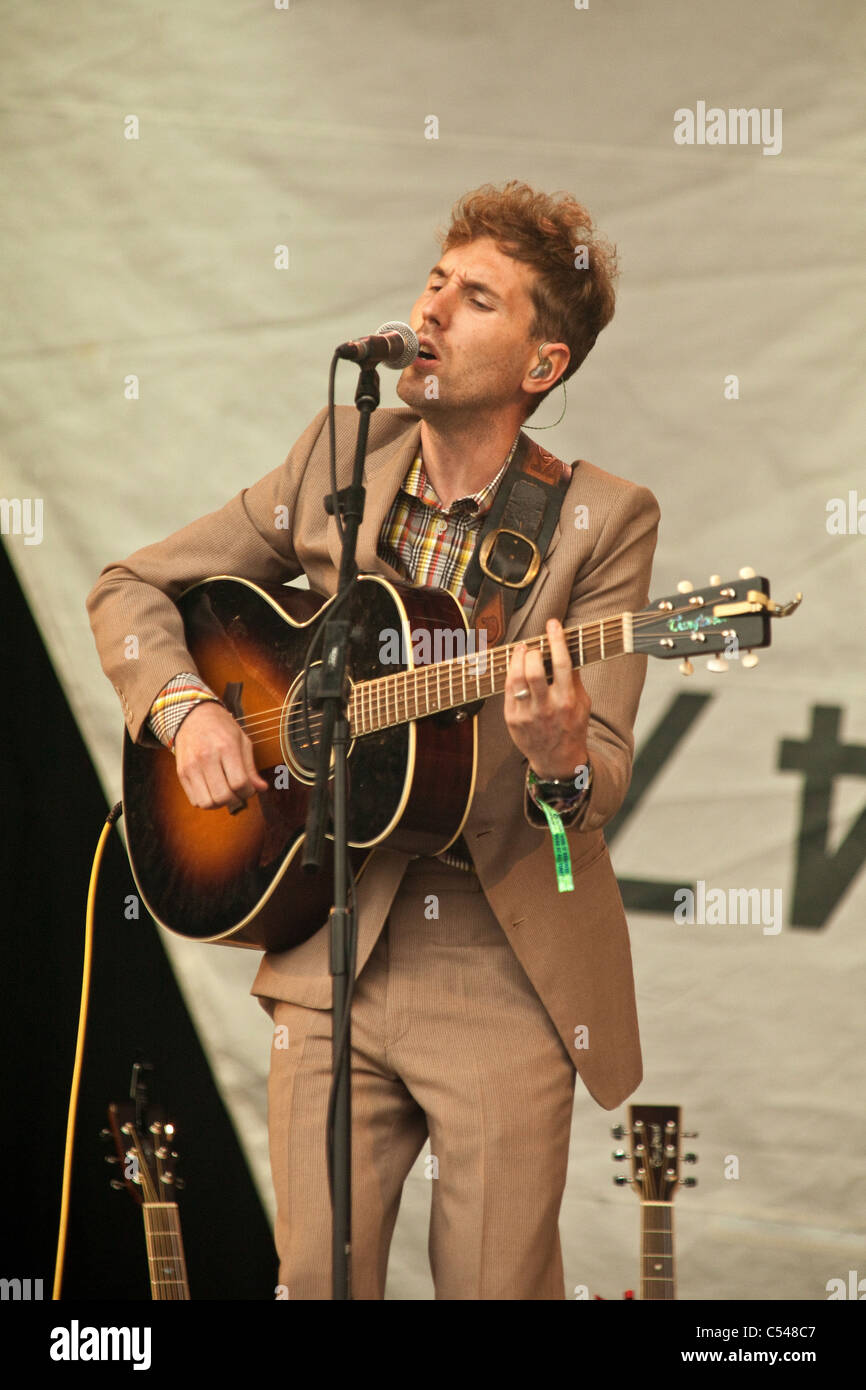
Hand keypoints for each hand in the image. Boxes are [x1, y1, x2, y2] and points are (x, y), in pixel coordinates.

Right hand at [173, 701, 267, 810]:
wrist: (192, 716)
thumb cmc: (221, 728)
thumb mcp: (242, 741)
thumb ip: (251, 767)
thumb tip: (262, 789)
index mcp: (226, 747)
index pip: (239, 783)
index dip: (248, 791)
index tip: (249, 787)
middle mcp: (206, 757)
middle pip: (223, 796)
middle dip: (235, 799)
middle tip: (238, 792)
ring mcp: (191, 766)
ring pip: (207, 803)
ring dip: (220, 803)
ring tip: (224, 792)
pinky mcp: (181, 773)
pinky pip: (195, 800)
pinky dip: (206, 801)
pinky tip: (212, 789)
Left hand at [504, 619, 589, 778]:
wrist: (557, 760)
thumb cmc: (572, 727)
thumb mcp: (583, 703)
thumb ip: (574, 678)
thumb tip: (565, 648)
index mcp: (568, 701)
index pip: (562, 664)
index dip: (556, 640)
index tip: (553, 624)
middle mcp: (547, 708)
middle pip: (534, 670)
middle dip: (533, 651)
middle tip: (534, 646)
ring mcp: (527, 714)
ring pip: (516, 678)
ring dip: (518, 658)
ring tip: (522, 650)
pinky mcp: (512, 719)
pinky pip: (507, 690)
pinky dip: (511, 674)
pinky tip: (516, 667)